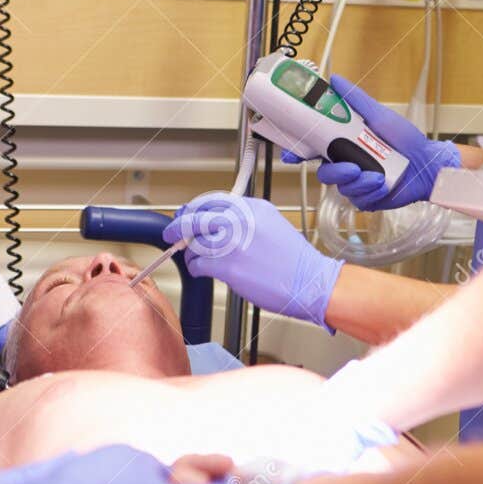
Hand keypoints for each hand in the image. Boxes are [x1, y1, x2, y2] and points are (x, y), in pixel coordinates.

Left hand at [164, 194, 342, 328]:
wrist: (310, 282)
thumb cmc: (296, 260)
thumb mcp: (272, 225)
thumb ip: (246, 220)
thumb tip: (219, 223)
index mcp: (253, 208)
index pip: (211, 201)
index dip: (194, 209)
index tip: (187, 215)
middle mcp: (240, 221)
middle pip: (195, 218)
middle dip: (177, 226)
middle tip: (172, 233)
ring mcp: (232, 244)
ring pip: (194, 243)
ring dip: (190, 252)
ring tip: (194, 258)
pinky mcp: (228, 267)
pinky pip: (198, 264)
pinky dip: (195, 268)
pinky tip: (200, 271)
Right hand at [285, 75, 460, 210]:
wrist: (427, 163)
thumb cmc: (406, 139)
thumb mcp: (379, 115)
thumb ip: (355, 100)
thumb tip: (336, 79)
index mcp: (344, 144)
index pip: (314, 149)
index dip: (298, 152)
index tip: (290, 155)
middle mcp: (346, 163)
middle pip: (323, 172)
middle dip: (335, 170)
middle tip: (352, 167)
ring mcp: (356, 183)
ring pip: (341, 186)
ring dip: (358, 182)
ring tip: (376, 176)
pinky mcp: (367, 199)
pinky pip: (358, 199)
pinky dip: (370, 192)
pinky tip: (383, 185)